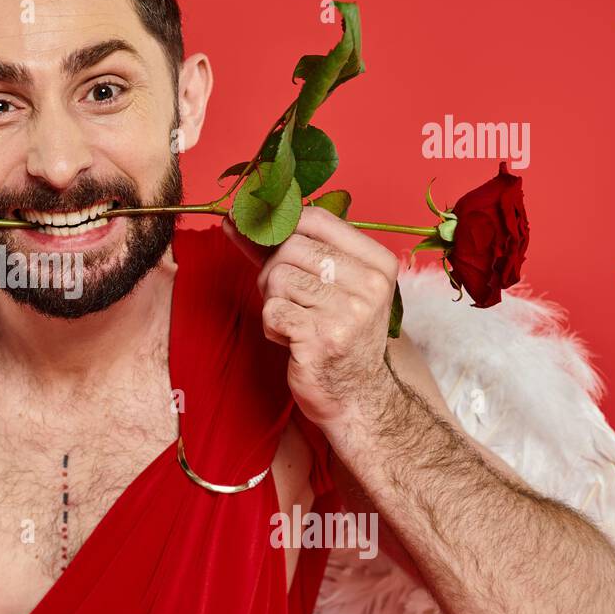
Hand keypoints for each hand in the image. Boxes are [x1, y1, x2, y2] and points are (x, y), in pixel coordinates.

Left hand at [220, 208, 399, 428]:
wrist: (356, 395)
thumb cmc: (336, 333)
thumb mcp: (328, 285)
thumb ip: (287, 249)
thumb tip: (236, 219)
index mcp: (378, 262)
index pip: (316, 219)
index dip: (281, 227)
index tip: (268, 241)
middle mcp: (368, 284)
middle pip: (290, 247)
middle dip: (273, 272)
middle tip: (287, 300)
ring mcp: (348, 313)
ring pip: (277, 278)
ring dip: (274, 303)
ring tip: (295, 322)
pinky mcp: (321, 340)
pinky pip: (272, 311)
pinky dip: (272, 326)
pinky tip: (292, 340)